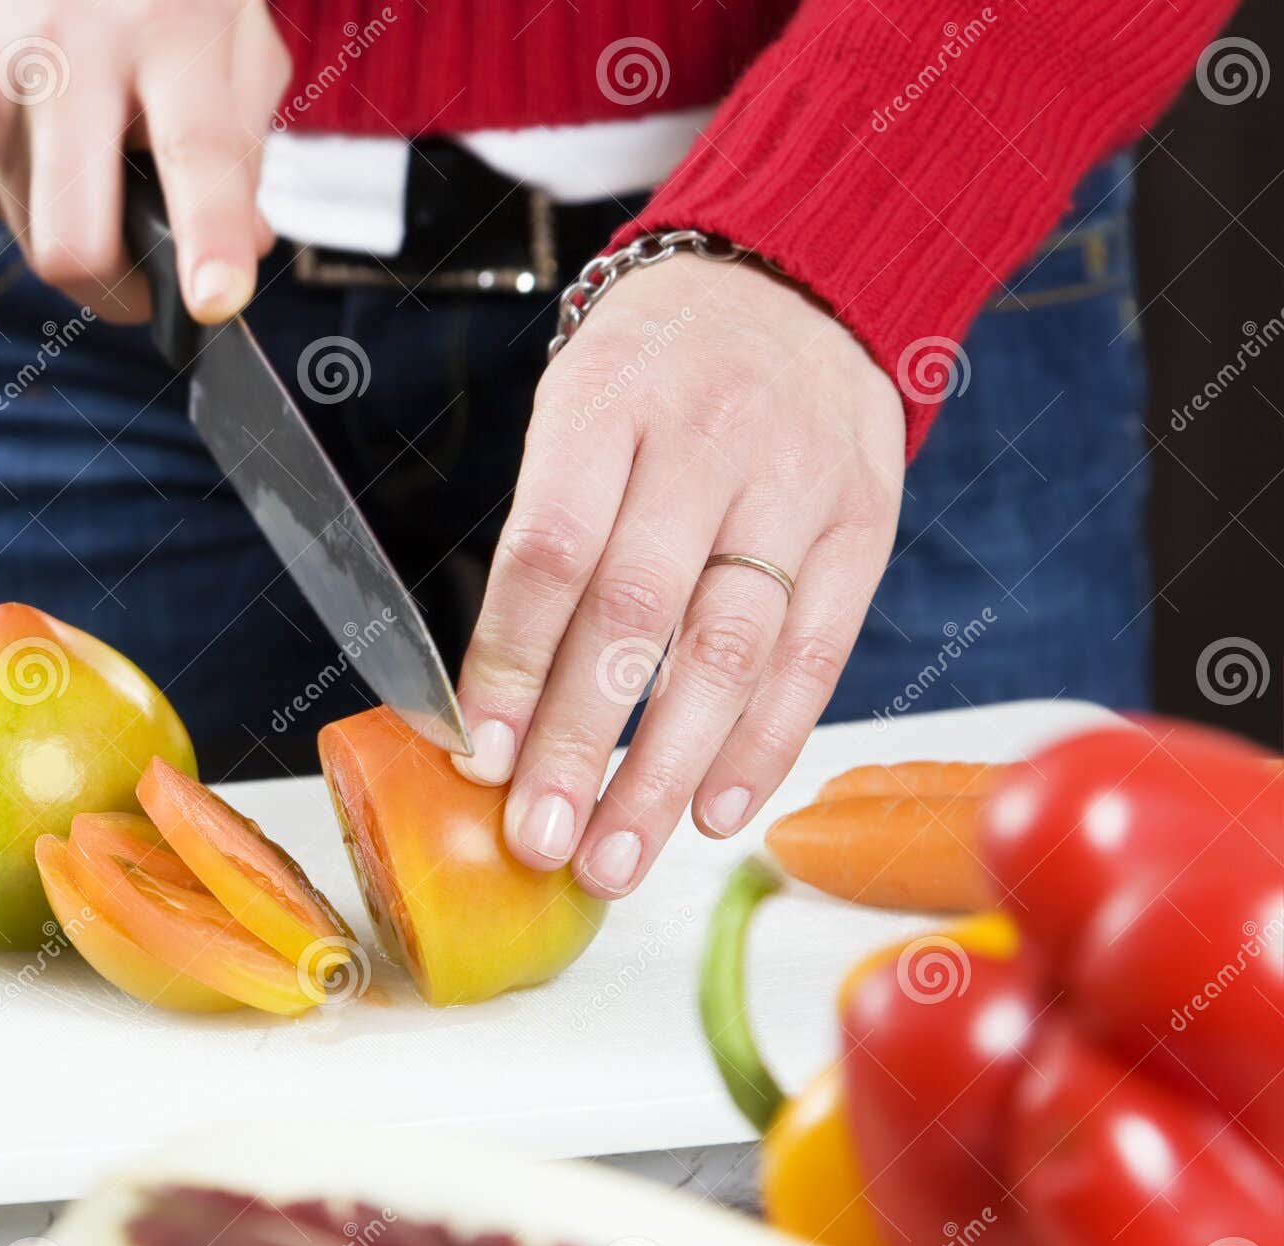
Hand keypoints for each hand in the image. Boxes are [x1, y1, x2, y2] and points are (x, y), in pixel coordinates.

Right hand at [0, 0, 288, 322]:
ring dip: (85, 233)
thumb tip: (241, 251)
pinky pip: (5, 208)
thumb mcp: (233, 39)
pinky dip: (42, 200)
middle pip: (76, 244)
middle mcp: (67, 51)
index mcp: (165, 28)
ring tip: (101, 156)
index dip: (210, 239)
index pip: (196, 153)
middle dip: (122, 293)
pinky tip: (58, 137)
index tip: (214, 301)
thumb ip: (247, 151)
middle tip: (155, 277)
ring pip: (39, 243)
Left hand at [453, 255, 906, 896]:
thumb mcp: (577, 414)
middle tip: (542, 842)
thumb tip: (499, 715)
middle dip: (583, 745)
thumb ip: (548, 547)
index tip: (482, 761)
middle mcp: (709, 440)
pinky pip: (815, 656)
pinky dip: (764, 746)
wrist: (797, 284)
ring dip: (667, 773)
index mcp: (609, 400)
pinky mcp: (865, 527)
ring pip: (728, 652)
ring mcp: (798, 485)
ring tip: (616, 859)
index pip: (551, 552)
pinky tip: (716, 814)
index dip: (513, 667)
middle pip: (638, 616)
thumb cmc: (655, 376)